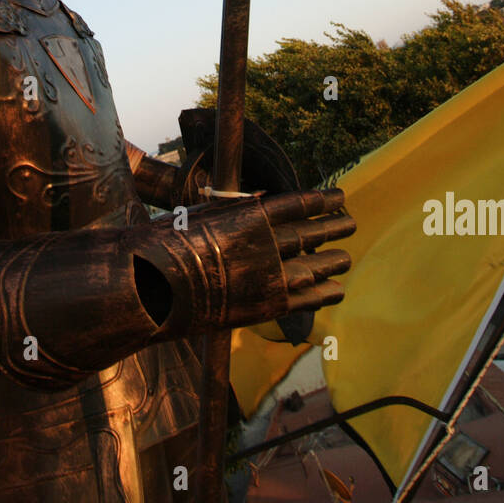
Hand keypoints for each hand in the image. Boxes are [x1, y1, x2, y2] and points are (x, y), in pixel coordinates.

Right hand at [127, 186, 353, 334]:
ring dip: (334, 258)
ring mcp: (270, 276)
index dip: (324, 200)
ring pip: (315, 264)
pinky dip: (325, 291)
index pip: (300, 204)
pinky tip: (338, 288)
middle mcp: (268, 243)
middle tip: (351, 222)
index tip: (340, 197)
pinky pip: (307, 297)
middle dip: (335, 227)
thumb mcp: (204, 215)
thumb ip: (237, 212)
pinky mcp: (266, 305)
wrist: (152, 288)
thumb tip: (262, 203)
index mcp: (252, 215)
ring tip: (347, 255)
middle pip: (312, 232)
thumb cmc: (170, 244)